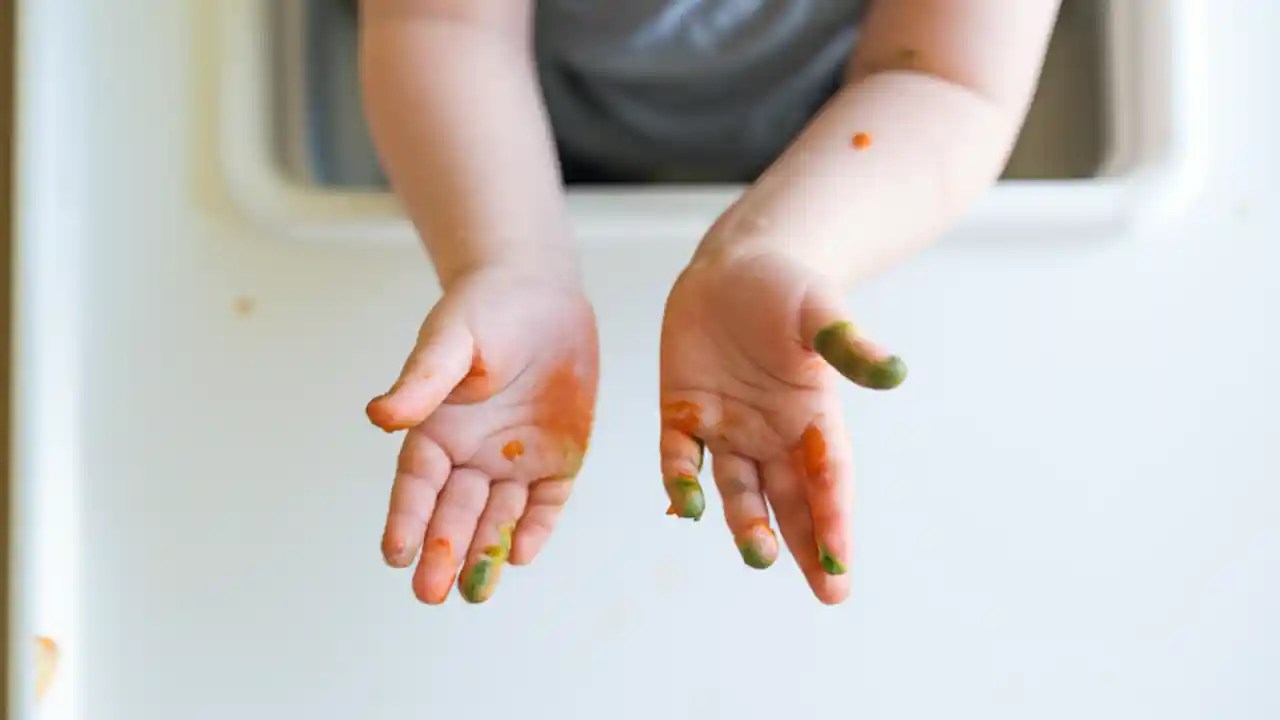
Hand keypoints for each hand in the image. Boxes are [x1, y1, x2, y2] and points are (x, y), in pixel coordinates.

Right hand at [366, 268, 597, 603]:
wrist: (540, 292)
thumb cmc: (484, 310)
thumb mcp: (450, 341)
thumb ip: (423, 381)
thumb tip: (380, 416)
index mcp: (437, 430)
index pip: (418, 484)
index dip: (406, 518)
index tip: (395, 553)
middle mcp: (472, 455)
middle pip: (454, 512)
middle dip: (443, 552)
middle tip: (430, 592)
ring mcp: (515, 461)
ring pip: (497, 517)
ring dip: (485, 553)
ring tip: (474, 593)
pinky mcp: (558, 459)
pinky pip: (546, 502)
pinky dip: (535, 528)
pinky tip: (520, 555)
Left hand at [658, 251, 904, 603]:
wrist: (732, 267)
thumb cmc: (786, 287)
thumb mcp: (820, 312)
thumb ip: (847, 345)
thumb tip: (895, 371)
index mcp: (813, 414)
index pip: (830, 477)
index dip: (836, 519)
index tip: (841, 563)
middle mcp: (772, 433)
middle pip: (794, 500)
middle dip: (811, 545)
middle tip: (829, 592)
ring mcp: (728, 428)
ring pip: (740, 491)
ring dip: (751, 526)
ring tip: (761, 556)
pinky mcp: (683, 415)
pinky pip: (680, 459)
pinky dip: (681, 482)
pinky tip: (686, 504)